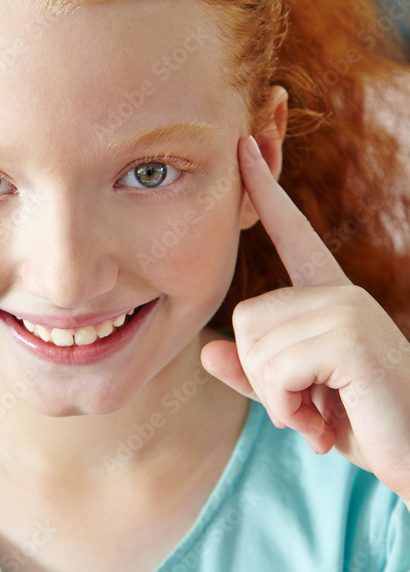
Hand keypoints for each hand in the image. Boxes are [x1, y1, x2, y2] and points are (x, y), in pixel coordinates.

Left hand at [201, 136, 409, 501]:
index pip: (291, 233)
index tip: (244, 147)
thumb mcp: (299, 399)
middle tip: (307, 405)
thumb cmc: (365, 424)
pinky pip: (276, 367)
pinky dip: (288, 407)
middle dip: (263, 377)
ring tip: (319, 413)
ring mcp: (347, 309)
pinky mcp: (350, 336)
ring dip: (277, 398)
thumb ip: (254, 374)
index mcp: (330, 297)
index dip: (265, 192)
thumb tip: (206, 352)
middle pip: (246, 318)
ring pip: (256, 346)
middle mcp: (339, 292)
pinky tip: (322, 422)